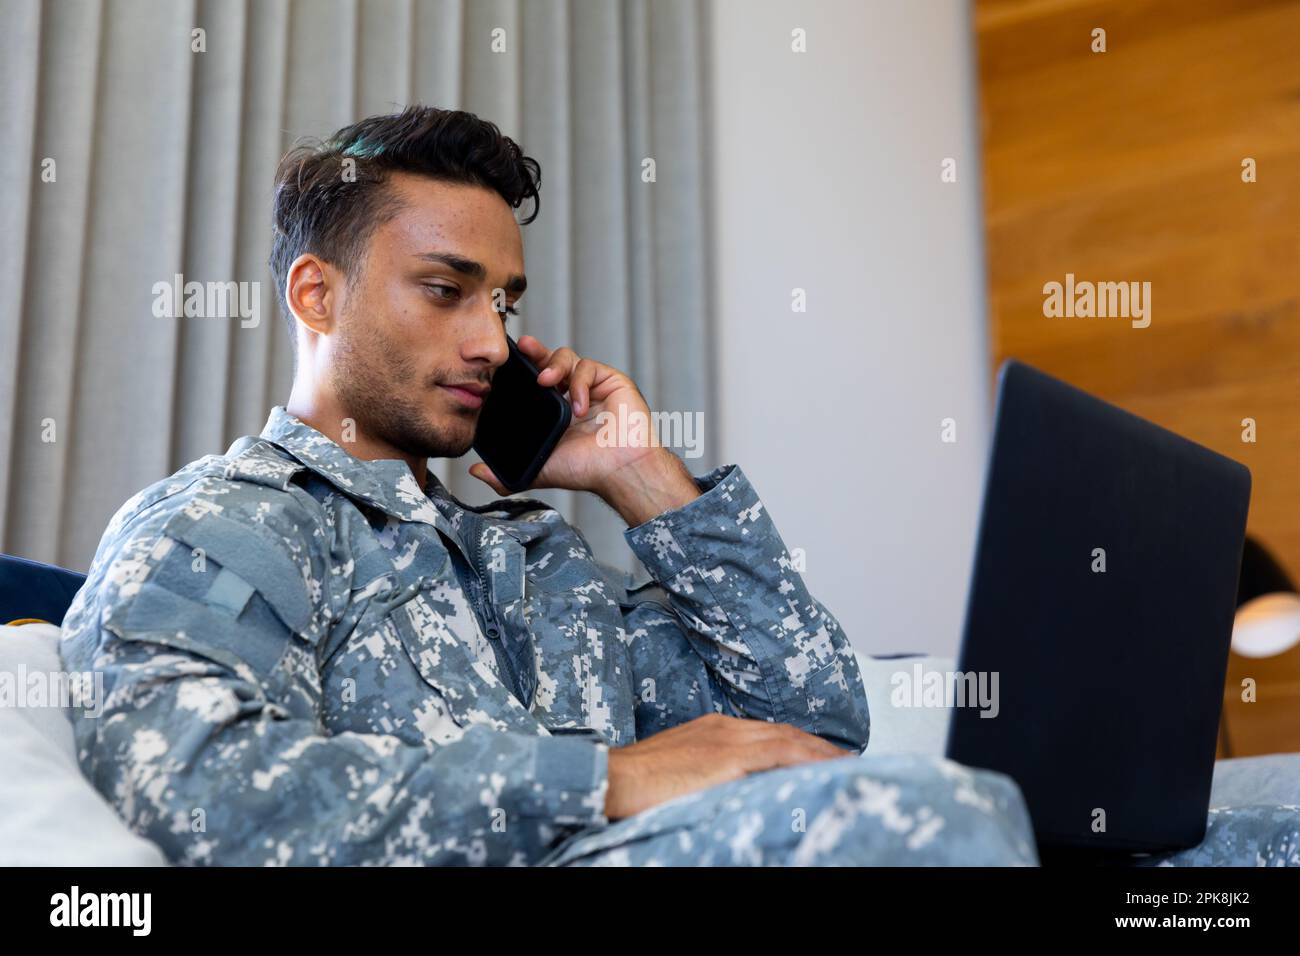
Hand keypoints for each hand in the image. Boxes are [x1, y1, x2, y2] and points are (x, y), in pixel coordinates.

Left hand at [468, 335, 699, 523]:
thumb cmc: (586, 471)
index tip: (505, 359)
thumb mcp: (538, 470)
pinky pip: (589, 368)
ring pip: (568, 357)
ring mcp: (592, 387)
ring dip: (555, 365)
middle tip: (524, 349)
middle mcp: (572, 394)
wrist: (619, 471)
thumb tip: (475, 471)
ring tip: (547, 382)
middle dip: (536, 352)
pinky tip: (577, 406)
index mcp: (555, 411)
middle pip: (550, 360)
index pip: (534, 380)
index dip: (521, 367)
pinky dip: (579, 383)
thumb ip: (506, 474)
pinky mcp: (611, 381)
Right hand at [603, 713, 856, 818]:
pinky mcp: (727, 759)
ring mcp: (727, 741)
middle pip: (785, 733)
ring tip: (849, 766)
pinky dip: (808, 759)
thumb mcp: (677, 770)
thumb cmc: (635, 781)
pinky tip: (827, 770)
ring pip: (789, 741)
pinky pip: (780, 756)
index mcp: (712, 729)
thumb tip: (729, 789)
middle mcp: (724, 728)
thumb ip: (706, 773)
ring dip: (822, 753)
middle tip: (848, 760)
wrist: (611, 777)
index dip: (799, 743)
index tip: (820, 755)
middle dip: (818, 746)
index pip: (769, 733)